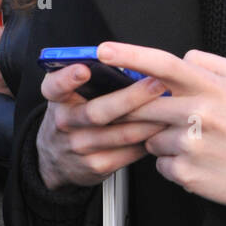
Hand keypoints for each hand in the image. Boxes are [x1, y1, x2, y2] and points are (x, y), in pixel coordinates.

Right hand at [0, 0, 9, 92]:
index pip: (11, 31)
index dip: (14, 31)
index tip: (12, 33)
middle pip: (17, 47)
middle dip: (16, 46)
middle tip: (10, 47)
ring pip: (17, 64)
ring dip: (16, 61)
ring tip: (5, 59)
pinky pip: (15, 82)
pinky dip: (14, 77)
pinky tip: (5, 72)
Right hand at [35, 63, 167, 190]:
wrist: (56, 159)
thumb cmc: (72, 115)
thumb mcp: (69, 94)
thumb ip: (89, 79)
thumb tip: (128, 60)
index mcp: (57, 99)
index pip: (55, 86)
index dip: (68, 78)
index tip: (84, 69)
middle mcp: (64, 123)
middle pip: (97, 112)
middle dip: (131, 98)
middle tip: (156, 85)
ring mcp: (79, 147)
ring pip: (120, 133)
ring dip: (149, 120)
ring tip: (170, 106)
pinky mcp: (96, 165)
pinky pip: (129, 151)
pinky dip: (148, 139)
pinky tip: (162, 128)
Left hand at [100, 42, 225, 206]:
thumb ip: (210, 63)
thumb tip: (183, 57)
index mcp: (209, 87)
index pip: (163, 65)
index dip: (130, 55)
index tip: (104, 50)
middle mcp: (198, 113)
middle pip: (144, 105)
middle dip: (140, 110)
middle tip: (164, 117)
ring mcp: (190, 144)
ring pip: (150, 136)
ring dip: (161, 138)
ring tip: (193, 141)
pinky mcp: (185, 172)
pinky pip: (160, 163)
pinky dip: (171, 162)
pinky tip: (196, 160)